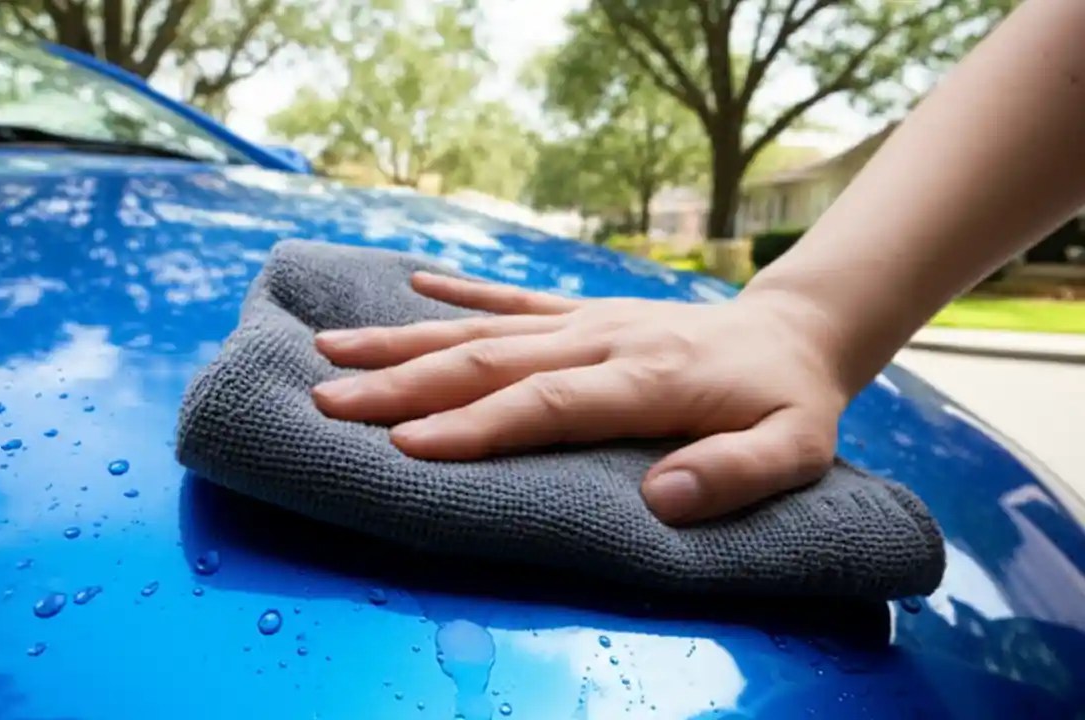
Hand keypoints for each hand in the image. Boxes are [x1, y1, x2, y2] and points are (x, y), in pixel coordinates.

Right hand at [312, 272, 853, 524]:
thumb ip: (734, 475)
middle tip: (329, 401)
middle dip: (406, 383)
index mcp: (647, 380)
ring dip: (407, 340)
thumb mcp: (792, 449)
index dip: (476, 424)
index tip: (406, 444)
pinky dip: (459, 290)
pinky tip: (410, 283)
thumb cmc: (787, 403)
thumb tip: (660, 500)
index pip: (546, 404)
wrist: (794, 329)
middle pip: (491, 361)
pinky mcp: (581, 310)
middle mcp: (602, 341)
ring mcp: (586, 320)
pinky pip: (512, 297)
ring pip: (483, 327)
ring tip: (334, 349)